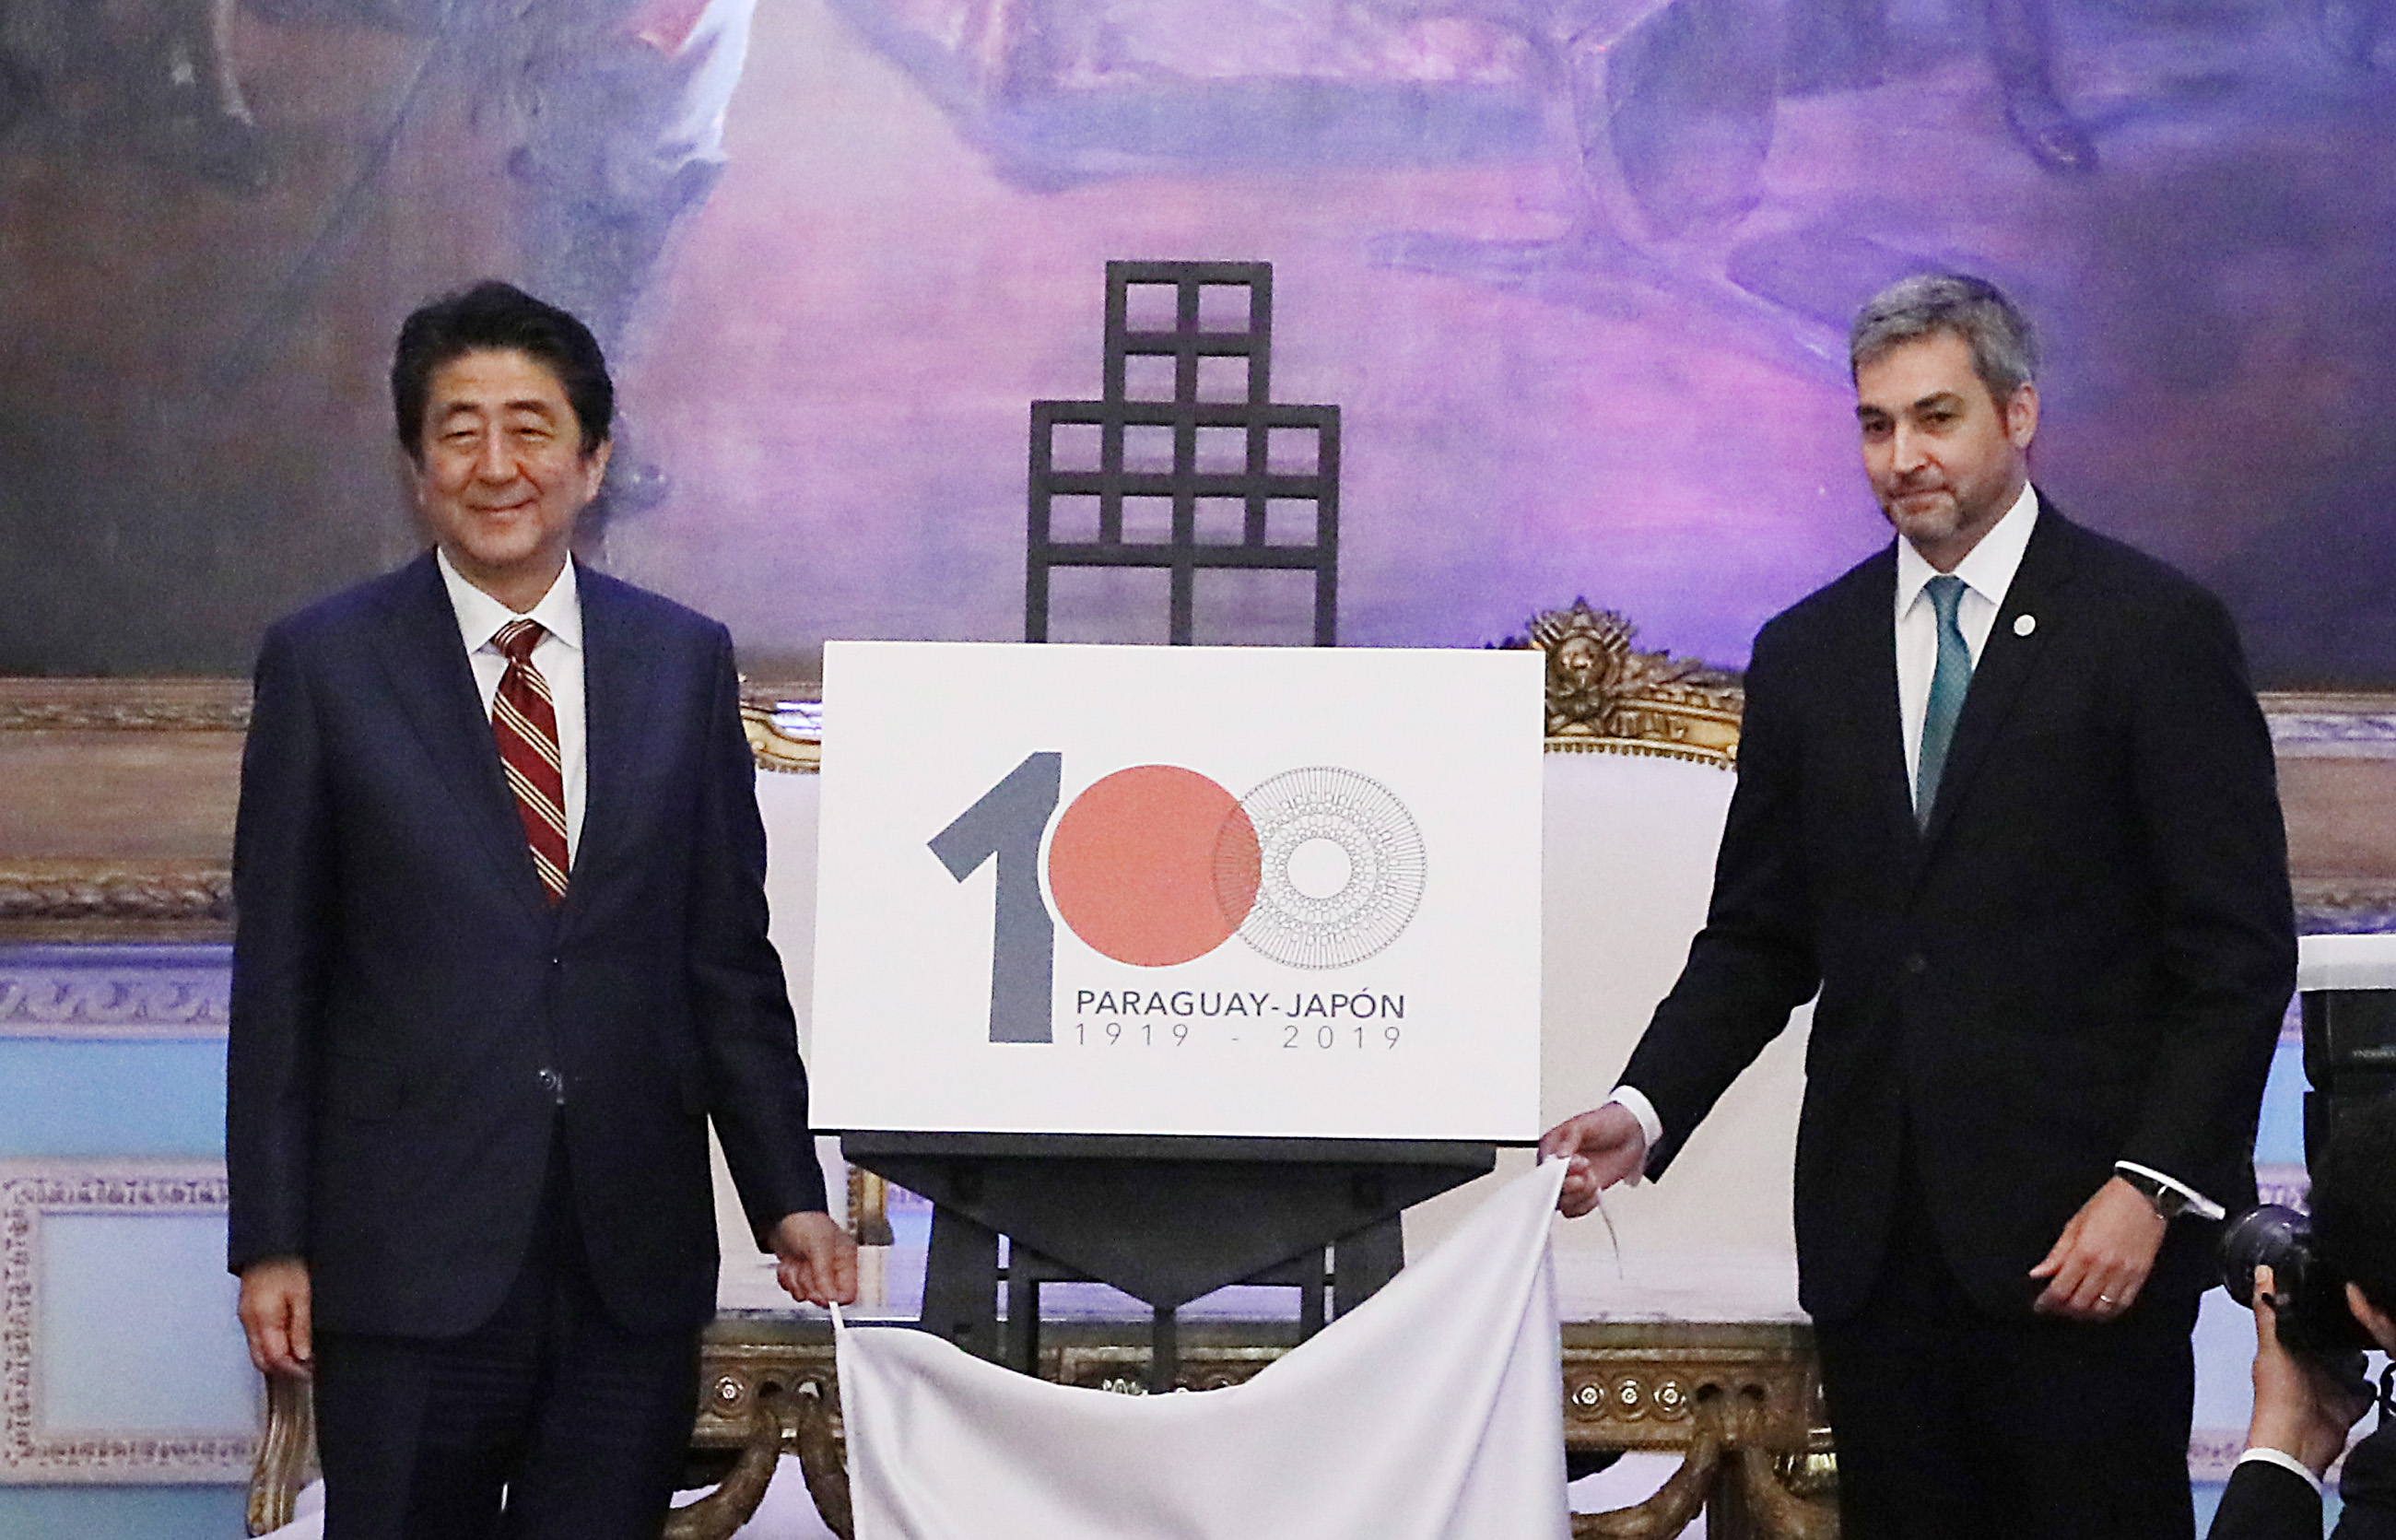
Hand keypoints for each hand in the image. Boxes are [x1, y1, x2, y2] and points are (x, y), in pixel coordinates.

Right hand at [237, 1256, 313, 1377]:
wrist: (270, 1245)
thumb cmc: (287, 1264)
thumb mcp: (303, 1295)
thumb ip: (301, 1328)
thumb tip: (302, 1355)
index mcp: (263, 1319)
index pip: (274, 1358)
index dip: (292, 1370)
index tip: (309, 1371)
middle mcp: (250, 1321)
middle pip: (261, 1360)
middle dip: (283, 1369)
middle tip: (305, 1368)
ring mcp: (246, 1316)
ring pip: (257, 1350)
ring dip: (277, 1358)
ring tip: (300, 1355)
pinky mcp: (248, 1311)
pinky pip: (256, 1337)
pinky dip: (271, 1344)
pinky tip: (287, 1340)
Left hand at [769, 1211, 858, 1307]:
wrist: (782, 1216)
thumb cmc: (805, 1223)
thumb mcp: (818, 1246)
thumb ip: (825, 1274)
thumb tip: (830, 1299)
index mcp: (846, 1262)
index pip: (847, 1294)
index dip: (833, 1298)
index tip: (819, 1292)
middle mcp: (833, 1270)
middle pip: (824, 1298)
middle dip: (809, 1285)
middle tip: (804, 1269)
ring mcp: (815, 1274)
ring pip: (806, 1295)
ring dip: (795, 1280)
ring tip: (795, 1263)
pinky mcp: (800, 1275)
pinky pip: (793, 1290)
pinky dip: (787, 1279)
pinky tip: (789, 1265)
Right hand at [1538, 1104, 1649, 1218]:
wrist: (1632, 1134)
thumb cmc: (1607, 1123)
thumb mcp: (1585, 1124)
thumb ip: (1569, 1139)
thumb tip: (1559, 1154)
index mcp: (1551, 1147)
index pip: (1543, 1167)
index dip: (1554, 1173)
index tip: (1566, 1172)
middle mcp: (1558, 1166)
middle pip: (1550, 1189)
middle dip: (1569, 1187)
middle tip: (1584, 1178)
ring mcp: (1571, 1181)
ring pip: (1563, 1203)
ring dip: (1579, 1196)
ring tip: (1593, 1180)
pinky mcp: (1584, 1192)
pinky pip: (1576, 1209)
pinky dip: (1586, 1205)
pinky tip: (1595, 1192)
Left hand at [2028, 1175, 2165, 1320]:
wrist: (2144, 1196)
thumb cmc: (2108, 1204)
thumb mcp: (2075, 1224)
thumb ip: (2057, 1253)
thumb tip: (2038, 1273)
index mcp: (2084, 1252)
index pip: (2060, 1290)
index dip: (2047, 1303)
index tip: (2040, 1305)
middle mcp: (2104, 1267)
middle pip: (2079, 1303)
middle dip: (2063, 1310)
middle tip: (2054, 1309)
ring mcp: (2124, 1273)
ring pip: (2101, 1308)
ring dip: (2085, 1314)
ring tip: (2074, 1310)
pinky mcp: (2140, 1275)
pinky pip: (2123, 1303)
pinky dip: (2109, 1311)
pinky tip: (2099, 1308)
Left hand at [2246, 1265, 2372, 1476]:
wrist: (2299, 1443)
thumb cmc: (2278, 1399)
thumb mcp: (2273, 1347)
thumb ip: (2270, 1311)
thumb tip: (2262, 1273)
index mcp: (2290, 1347)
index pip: (2306, 1320)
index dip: (2319, 1307)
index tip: (2337, 1290)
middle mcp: (2310, 1363)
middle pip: (2334, 1341)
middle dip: (2348, 1331)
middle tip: (2366, 1316)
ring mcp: (2330, 1384)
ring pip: (2352, 1364)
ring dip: (2361, 1357)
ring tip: (2376, 1341)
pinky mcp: (2347, 1403)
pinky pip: (2365, 1391)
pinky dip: (2370, 1387)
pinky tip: (2374, 1378)